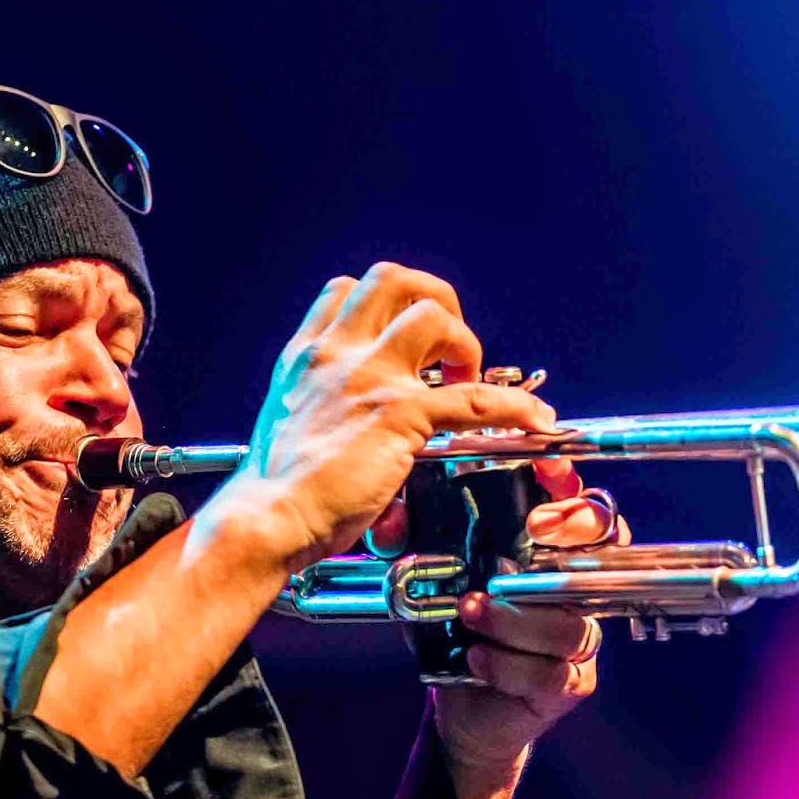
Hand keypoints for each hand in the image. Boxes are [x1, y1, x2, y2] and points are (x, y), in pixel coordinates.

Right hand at [204, 262, 557, 572]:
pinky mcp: (398, 414)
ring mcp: (368, 378)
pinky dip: (513, 406)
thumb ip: (319, 405)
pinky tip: (531, 419)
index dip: (386, 304)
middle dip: (432, 300)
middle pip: (392, 280)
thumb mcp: (286, 424)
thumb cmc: (274, 490)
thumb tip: (351, 419)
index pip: (345, 292)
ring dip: (464, 341)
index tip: (406, 333)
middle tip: (447, 345)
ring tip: (469, 376)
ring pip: (432, 317)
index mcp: (306, 357)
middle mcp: (335, 354)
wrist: (266, 518)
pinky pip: (474, 398)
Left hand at [427, 458, 630, 773]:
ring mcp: (578, 640)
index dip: (572, 488)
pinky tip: (476, 657)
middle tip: (532, 530)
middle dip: (572, 532)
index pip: (584, 508)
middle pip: (604, 550)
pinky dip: (508, 664)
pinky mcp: (569, 685)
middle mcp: (576, 592)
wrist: (465, 708)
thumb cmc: (458, 633)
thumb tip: (394, 520)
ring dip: (516, 616)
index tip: (549, 474)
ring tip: (471, 610)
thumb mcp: (437, 581)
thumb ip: (419, 545)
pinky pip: (551, 672)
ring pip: (570, 622)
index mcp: (552, 557)